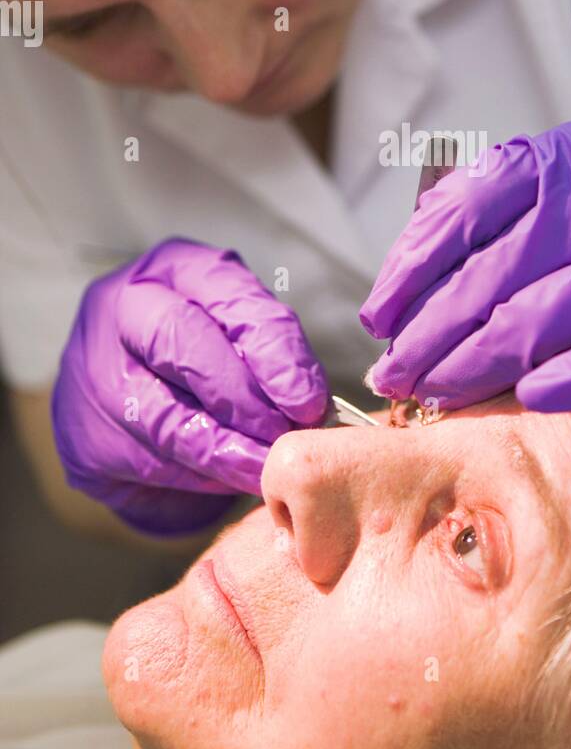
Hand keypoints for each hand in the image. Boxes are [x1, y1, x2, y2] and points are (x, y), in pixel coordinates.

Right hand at [52, 237, 329, 535]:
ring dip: (225, 450)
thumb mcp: (239, 334)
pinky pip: (147, 463)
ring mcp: (90, 370)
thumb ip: (269, 356)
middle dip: (243, 398)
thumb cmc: (206, 357)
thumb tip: (310, 407)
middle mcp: (123, 306)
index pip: (228, 298)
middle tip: (284, 435)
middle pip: (182, 343)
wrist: (127, 404)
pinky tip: (225, 480)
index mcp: (176, 268)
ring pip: (163, 415)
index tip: (308, 401)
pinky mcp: (82, 438)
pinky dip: (196, 477)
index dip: (273, 353)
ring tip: (265, 468)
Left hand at [359, 121, 570, 411]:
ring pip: (536, 323)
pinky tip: (526, 400)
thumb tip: (401, 280)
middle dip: (427, 338)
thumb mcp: (564, 178)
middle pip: (485, 282)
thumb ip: (489, 210)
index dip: (406, 277)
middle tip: (394, 376)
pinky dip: (568, 381)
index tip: (377, 321)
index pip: (457, 219)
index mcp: (555, 163)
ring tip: (434, 396)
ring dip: (474, 370)